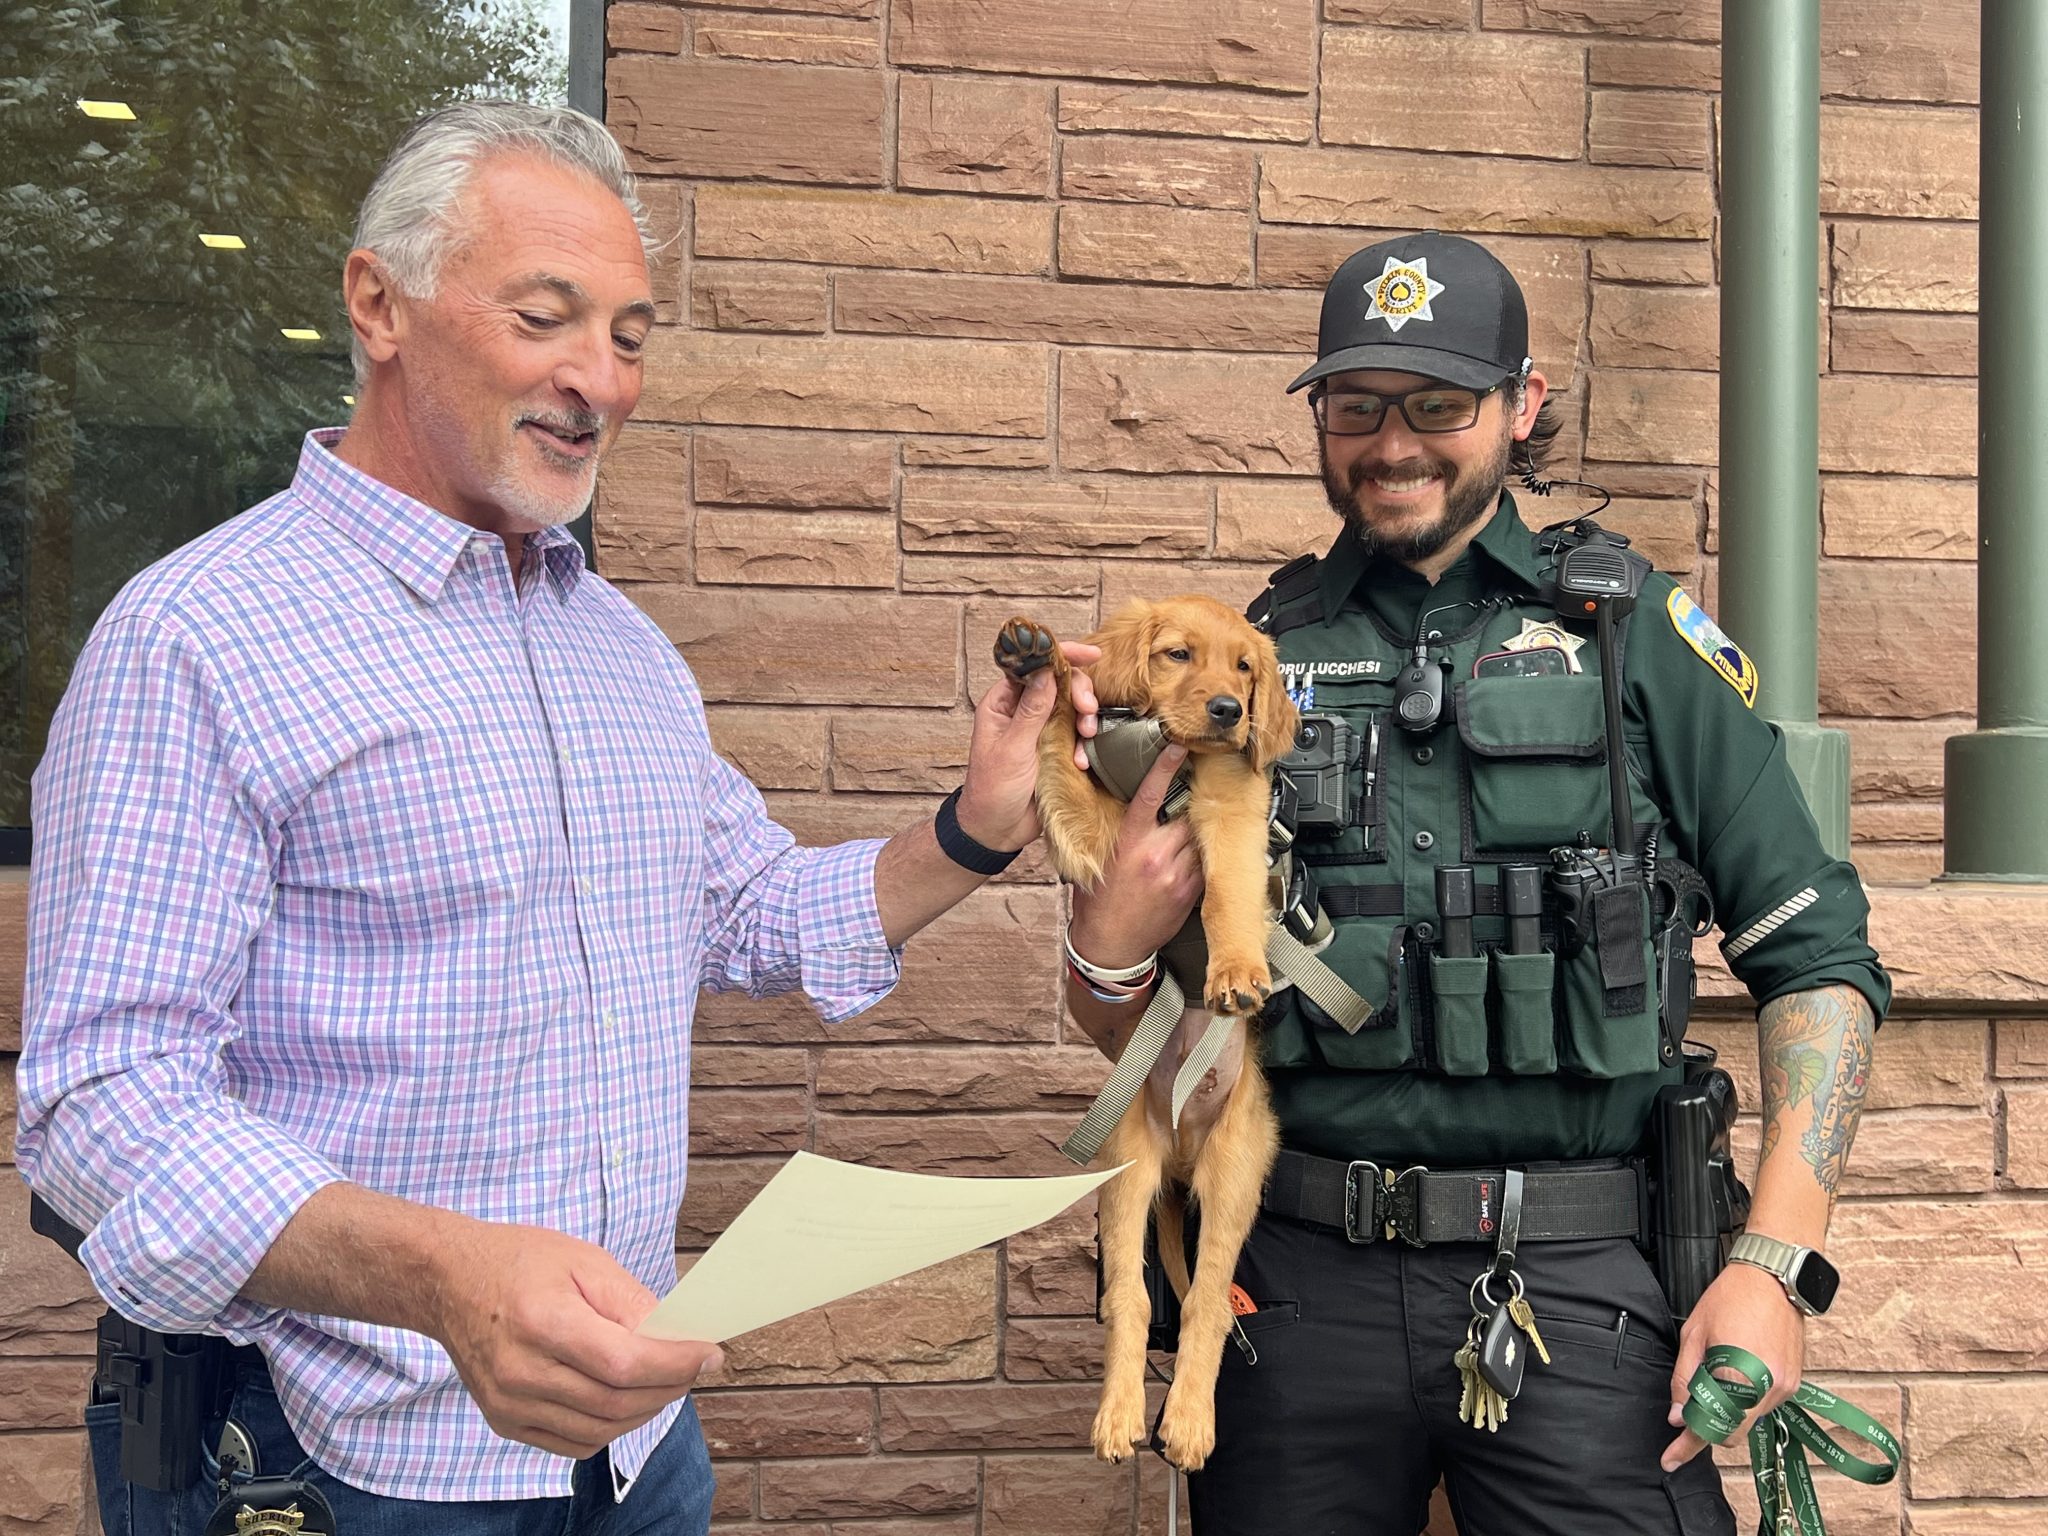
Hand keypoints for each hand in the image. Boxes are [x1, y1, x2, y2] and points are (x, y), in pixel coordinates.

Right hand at [427, 1218, 723, 1459]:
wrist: (450, 1281)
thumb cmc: (521, 1262)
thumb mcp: (585, 1261)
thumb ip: (632, 1303)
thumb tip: (677, 1337)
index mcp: (542, 1321)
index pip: (623, 1363)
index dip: (675, 1364)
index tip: (710, 1354)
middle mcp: (520, 1371)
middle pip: (615, 1402)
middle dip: (669, 1388)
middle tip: (695, 1366)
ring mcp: (508, 1403)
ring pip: (599, 1430)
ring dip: (645, 1411)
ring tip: (665, 1381)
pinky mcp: (504, 1421)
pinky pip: (572, 1443)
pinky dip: (609, 1427)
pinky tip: (624, 1399)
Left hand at [957, 640, 1099, 851]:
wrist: (997, 830)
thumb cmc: (992, 789)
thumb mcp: (1012, 749)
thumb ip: (1031, 711)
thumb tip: (1047, 672)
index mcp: (1004, 702)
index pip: (1033, 666)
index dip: (1061, 655)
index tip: (1090, 655)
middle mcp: (1024, 710)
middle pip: (1061, 683)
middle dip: (1080, 691)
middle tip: (1087, 710)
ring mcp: (1042, 730)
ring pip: (1074, 708)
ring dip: (1086, 718)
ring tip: (1088, 736)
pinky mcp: (1058, 749)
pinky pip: (1079, 735)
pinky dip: (1085, 744)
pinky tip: (1082, 762)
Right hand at [1068, 744, 1202, 969]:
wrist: (1111, 945)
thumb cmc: (1100, 902)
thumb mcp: (1101, 857)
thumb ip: (1120, 831)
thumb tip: (1132, 804)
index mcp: (1129, 843)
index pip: (1148, 795)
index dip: (1164, 767)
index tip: (1178, 747)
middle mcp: (1155, 856)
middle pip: (1186, 814)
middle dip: (1188, 806)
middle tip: (1188, 797)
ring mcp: (1177, 875)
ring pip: (1199, 837)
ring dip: (1196, 831)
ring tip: (1188, 831)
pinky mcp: (1191, 892)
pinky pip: (1205, 863)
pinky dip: (1201, 855)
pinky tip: (1190, 858)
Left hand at [1661, 1259, 1804, 1471]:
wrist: (1772, 1278)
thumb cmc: (1729, 1299)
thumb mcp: (1693, 1336)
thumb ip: (1685, 1380)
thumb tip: (1678, 1416)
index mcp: (1739, 1377)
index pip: (1711, 1427)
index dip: (1688, 1446)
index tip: (1670, 1459)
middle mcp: (1767, 1389)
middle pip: (1732, 1432)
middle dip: (1709, 1424)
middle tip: (1691, 1404)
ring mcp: (1784, 1388)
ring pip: (1748, 1421)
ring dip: (1728, 1409)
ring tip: (1718, 1372)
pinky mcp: (1793, 1383)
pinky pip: (1763, 1405)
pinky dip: (1745, 1398)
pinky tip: (1736, 1371)